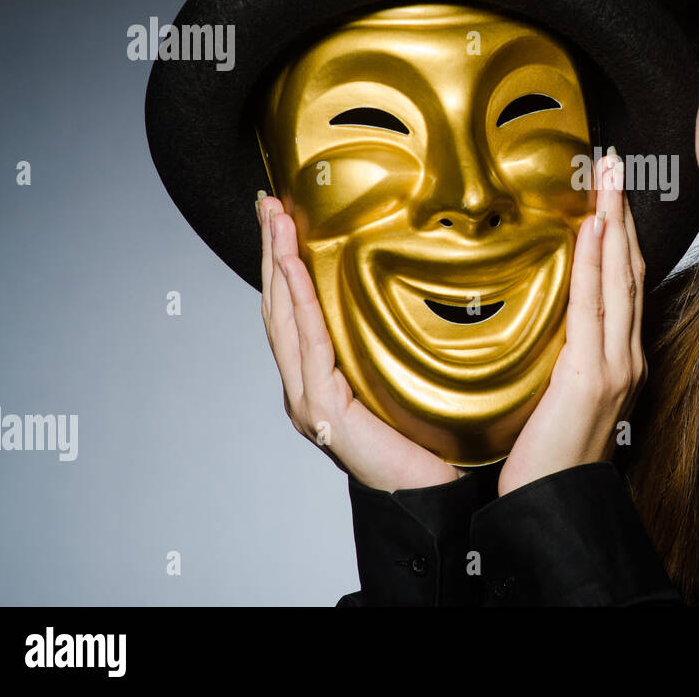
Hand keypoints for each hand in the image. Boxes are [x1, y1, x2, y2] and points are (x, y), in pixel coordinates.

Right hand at [256, 192, 458, 492]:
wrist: (431, 494)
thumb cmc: (427, 442)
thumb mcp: (403, 375)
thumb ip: (394, 340)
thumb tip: (415, 290)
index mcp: (319, 379)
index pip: (295, 308)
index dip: (284, 262)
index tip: (282, 217)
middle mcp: (304, 387)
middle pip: (279, 305)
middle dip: (270, 251)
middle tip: (268, 203)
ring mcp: (306, 400)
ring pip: (284, 317)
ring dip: (277, 264)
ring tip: (274, 221)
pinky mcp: (322, 410)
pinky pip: (310, 345)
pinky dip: (300, 302)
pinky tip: (295, 269)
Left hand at [497, 148, 647, 496]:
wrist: (555, 506)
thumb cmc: (548, 459)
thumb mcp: (555, 395)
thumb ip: (556, 354)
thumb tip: (534, 317)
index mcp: (619, 359)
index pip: (621, 281)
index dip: (618, 232)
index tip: (607, 190)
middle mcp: (627, 355)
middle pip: (629, 268)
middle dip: (622, 211)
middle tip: (613, 162)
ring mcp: (617, 365)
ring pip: (620, 278)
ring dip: (614, 221)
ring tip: (607, 175)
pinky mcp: (595, 376)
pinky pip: (594, 307)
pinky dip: (597, 263)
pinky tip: (593, 228)